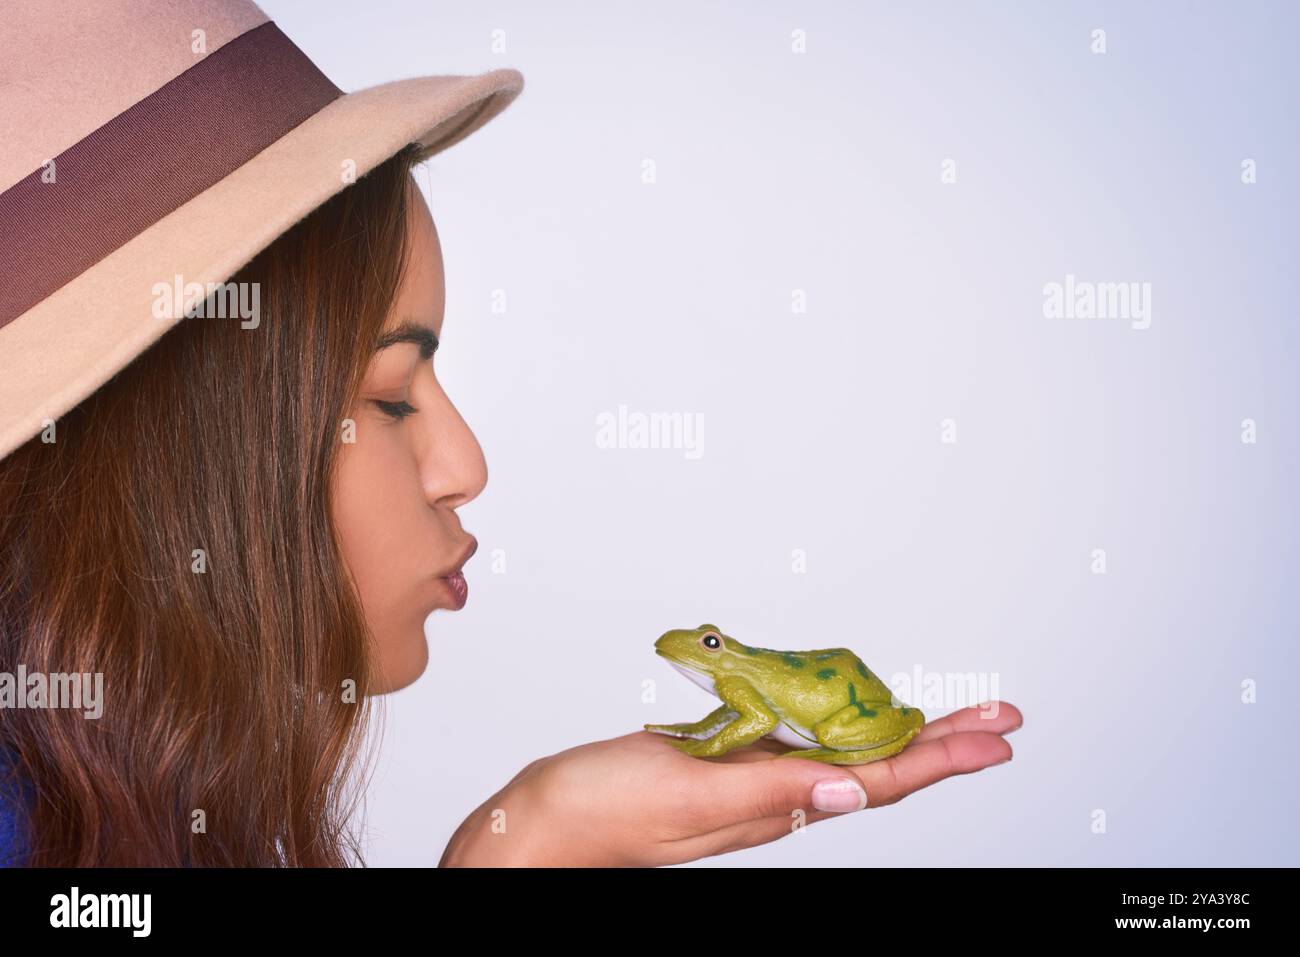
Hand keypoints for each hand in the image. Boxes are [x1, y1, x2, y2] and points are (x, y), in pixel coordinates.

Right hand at [438, 700, 1021, 866]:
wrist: (542, 819)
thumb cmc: (601, 810)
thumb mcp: (691, 798)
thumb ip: (771, 792)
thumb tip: (852, 793)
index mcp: (771, 803)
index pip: (876, 779)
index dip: (942, 755)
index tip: (997, 734)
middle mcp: (771, 796)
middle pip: (874, 767)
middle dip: (941, 742)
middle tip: (998, 717)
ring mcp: (747, 782)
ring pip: (840, 755)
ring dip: (898, 733)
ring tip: (946, 716)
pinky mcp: (721, 765)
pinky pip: (795, 742)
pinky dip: (834, 723)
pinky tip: (845, 714)